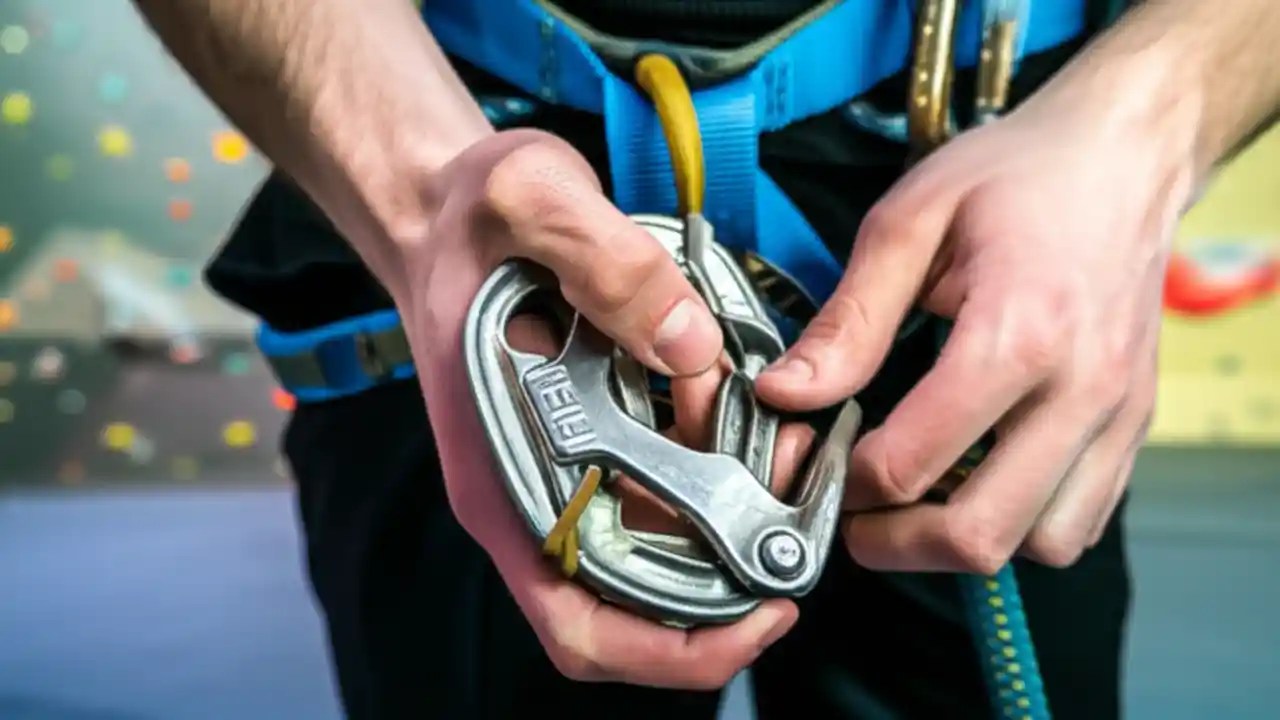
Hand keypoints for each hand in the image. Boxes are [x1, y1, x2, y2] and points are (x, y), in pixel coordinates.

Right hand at [388, 129, 798, 687]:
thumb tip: (691, 347)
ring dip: (742, 497)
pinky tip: (748, 399)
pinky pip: (679, 471)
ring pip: (675, 530)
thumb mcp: (527, 198)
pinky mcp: (605, 432)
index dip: (672, 649)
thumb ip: (607, 261)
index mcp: (505, 475)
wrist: (446, 207)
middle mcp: (539, 490)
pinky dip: (725, 450)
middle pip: (648, 590)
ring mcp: (573, 466)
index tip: (760, 614)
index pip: (580, 618)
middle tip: (800, 495)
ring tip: (787, 437)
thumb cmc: (468, 215)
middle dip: (737, 559)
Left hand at [756, 88, 1197, 573]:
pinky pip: (1081, 517)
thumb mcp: (908, 223)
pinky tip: (979, 476)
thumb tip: (786, 394)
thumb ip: (848, 321)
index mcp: (1019, 332)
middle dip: (898, 543)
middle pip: (981, 533)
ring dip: (967, 539)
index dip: (847, 484)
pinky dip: (1023, 521)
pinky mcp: (1136, 423)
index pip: (915, 462)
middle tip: (856, 516)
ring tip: (920, 497)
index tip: (819, 466)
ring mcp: (1119, 413)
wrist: (1124, 152)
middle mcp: (1082, 387)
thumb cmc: (1016, 174)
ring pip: (1040, 542)